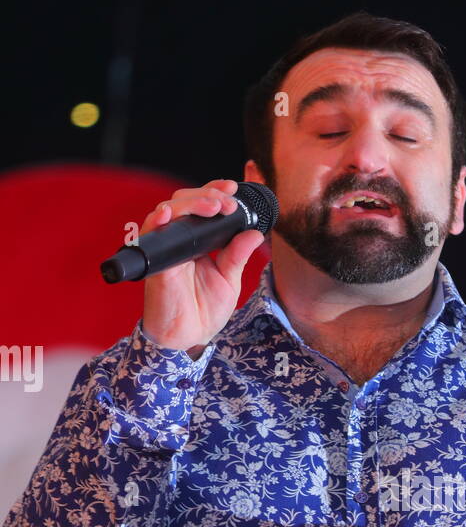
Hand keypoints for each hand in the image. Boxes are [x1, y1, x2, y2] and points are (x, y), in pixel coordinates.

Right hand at [140, 178, 264, 353]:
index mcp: (198, 241)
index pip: (202, 206)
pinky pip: (149, 236)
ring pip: (169, 211)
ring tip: (213, 206)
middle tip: (227, 202)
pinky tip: (168, 213)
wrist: (190, 337)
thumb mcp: (229, 278)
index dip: (214, 192)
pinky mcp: (155, 263)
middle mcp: (180, 240)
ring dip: (191, 204)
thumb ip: (238, 254)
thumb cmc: (205, 309)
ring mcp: (166, 249)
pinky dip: (157, 222)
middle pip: (184, 201)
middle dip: (207, 195)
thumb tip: (255, 233)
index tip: (233, 190)